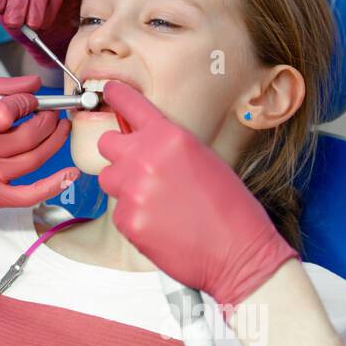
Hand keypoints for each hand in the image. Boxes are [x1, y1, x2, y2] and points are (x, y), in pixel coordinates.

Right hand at [0, 74, 79, 237]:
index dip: (26, 103)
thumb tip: (34, 84)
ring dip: (53, 141)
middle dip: (46, 119)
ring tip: (59, 128)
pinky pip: (29, 194)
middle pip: (25, 136)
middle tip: (51, 113)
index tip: (31, 100)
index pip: (5, 111)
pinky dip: (53, 184)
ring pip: (32, 159)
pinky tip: (69, 173)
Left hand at [95, 80, 297, 308]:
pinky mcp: (127, 220)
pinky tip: (160, 224)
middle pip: (107, 143)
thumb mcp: (204, 159)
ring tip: (154, 201)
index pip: (130, 105)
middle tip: (137, 168)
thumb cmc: (230, 209)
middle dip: (119, 153)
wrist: (238, 253)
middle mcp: (145, 159)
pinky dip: (133, 217)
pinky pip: (118, 211)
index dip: (116, 96)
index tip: (107, 92)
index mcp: (169, 138)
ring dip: (123, 185)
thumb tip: (144, 141)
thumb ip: (168, 146)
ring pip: (109, 178)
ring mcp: (133, 190)